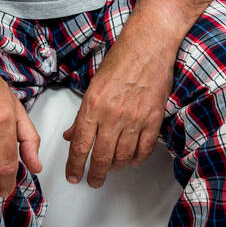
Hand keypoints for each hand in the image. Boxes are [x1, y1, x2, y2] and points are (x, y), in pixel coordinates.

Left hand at [62, 29, 176, 187]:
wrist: (149, 46)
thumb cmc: (121, 60)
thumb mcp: (94, 85)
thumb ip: (83, 114)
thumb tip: (72, 135)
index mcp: (93, 105)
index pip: (80, 145)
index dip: (75, 166)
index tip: (74, 176)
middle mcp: (112, 115)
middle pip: (101, 157)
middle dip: (95, 174)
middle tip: (93, 180)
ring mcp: (134, 119)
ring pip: (122, 157)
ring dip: (115, 167)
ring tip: (112, 168)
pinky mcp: (153, 119)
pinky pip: (144, 149)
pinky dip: (137, 159)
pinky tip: (131, 160)